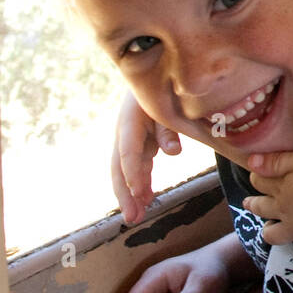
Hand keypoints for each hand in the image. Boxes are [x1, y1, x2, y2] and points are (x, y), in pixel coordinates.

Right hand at [110, 89, 183, 223]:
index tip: (138, 193)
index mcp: (130, 118)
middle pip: (120, 165)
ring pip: (127, 170)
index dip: (132, 172)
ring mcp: (131, 139)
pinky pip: (138, 167)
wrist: (155, 76)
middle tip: (131, 217)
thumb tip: (173, 153)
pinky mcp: (140, 144)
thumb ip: (169, 127)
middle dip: (125, 193)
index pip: (128, 150)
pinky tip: (147, 200)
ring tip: (137, 216)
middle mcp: (125, 131)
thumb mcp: (169, 103)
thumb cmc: (165, 89)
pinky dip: (142, 183)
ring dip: (131, 194)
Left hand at [245, 151, 292, 263]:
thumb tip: (251, 161)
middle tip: (247, 203)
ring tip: (269, 231)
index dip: (256, 178)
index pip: (261, 182)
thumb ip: (275, 161)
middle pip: (263, 209)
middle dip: (254, 205)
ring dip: (271, 233)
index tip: (254, 175)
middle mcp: (285, 212)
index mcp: (282, 190)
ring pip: (276, 235)